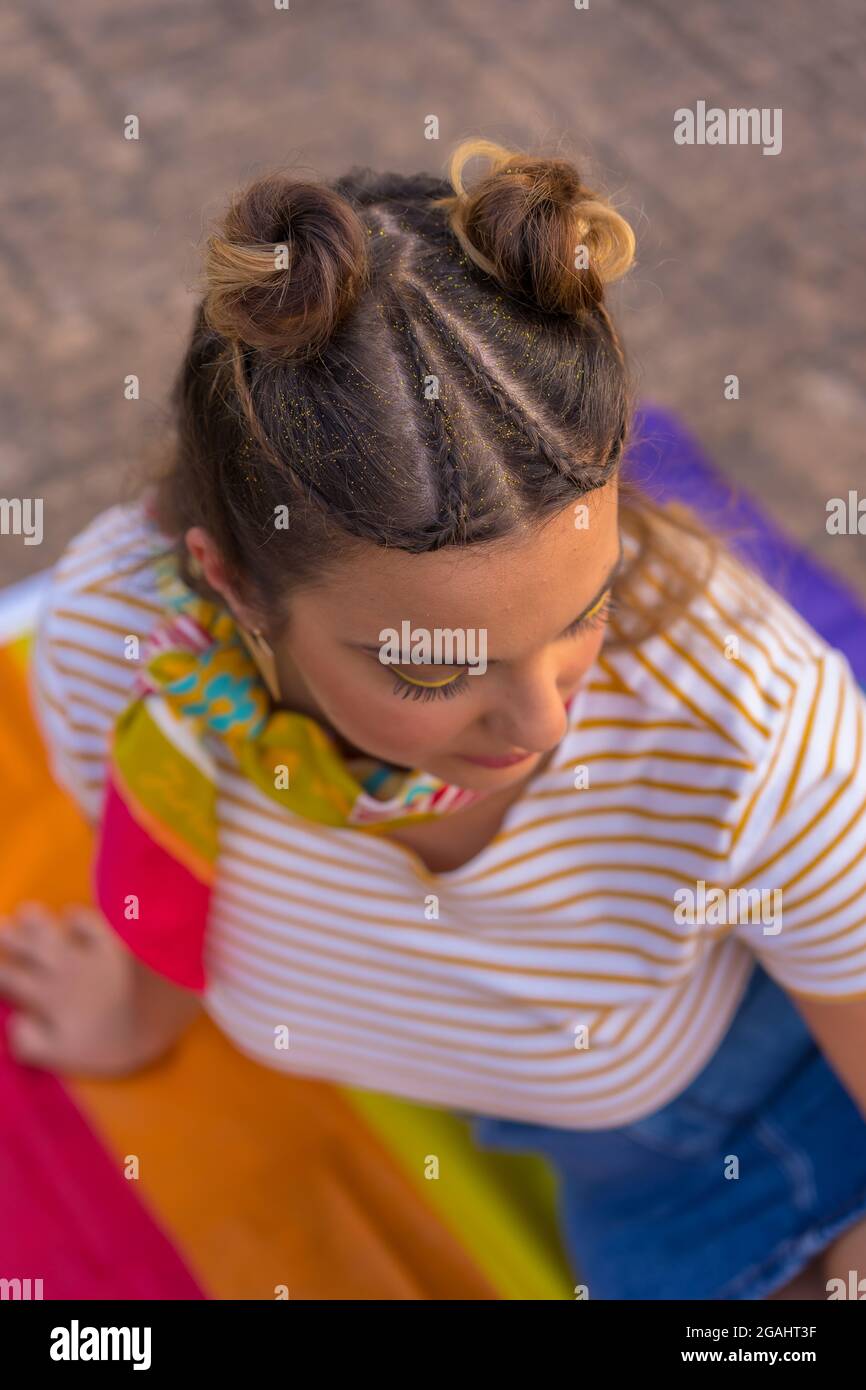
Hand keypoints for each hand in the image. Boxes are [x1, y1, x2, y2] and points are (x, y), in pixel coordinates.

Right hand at [0, 901, 161, 1075]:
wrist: (161, 1005)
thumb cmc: (115, 1037)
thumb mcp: (67, 1053)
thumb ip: (33, 1042)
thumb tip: (14, 1021)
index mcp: (49, 998)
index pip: (12, 981)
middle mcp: (63, 971)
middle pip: (29, 951)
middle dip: (8, 938)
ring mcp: (90, 952)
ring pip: (55, 933)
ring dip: (38, 923)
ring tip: (24, 911)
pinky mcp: (117, 942)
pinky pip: (92, 923)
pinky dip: (78, 917)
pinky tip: (73, 913)